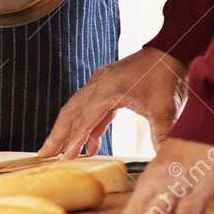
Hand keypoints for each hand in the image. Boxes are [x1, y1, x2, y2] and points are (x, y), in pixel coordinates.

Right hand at [39, 46, 185, 157]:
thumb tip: (164, 162)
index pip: (85, 120)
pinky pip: (91, 108)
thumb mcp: (165, 109)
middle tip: (43, 155)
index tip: (63, 158)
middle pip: (70, 113)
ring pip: (77, 110)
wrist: (170, 51)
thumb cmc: (166, 77)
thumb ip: (161, 136)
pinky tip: (91, 145)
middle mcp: (98, 85)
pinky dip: (88, 126)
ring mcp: (101, 83)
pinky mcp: (108, 86)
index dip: (74, 140)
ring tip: (58, 152)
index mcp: (107, 90)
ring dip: (67, 131)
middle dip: (57, 135)